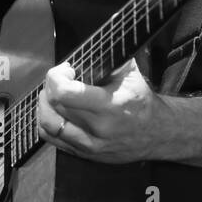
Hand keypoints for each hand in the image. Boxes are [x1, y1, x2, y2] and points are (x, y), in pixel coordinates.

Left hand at [37, 58, 173, 163]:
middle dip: (50, 86)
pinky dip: (46, 122)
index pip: (66, 93)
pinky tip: (55, 111)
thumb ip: (109, 60)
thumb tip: (87, 46)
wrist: (157, 134)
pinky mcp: (84, 155)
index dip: (57, 77)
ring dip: (44, 105)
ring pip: (48, 125)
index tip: (66, 70)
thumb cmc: (142, 101)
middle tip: (59, 79)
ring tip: (53, 94)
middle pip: (54, 106)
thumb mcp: (132, 75)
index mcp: (110, 106)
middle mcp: (98, 128)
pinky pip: (52, 139)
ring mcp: (89, 145)